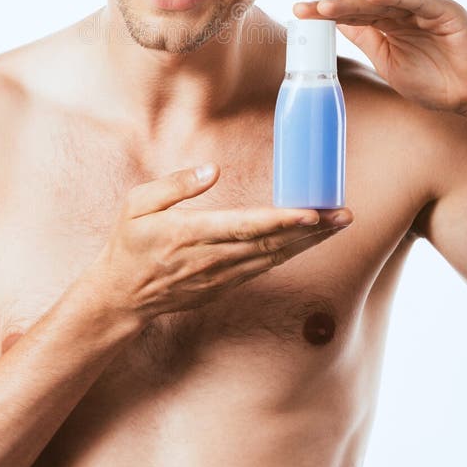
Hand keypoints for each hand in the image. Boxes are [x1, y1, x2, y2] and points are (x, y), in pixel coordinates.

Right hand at [92, 163, 352, 323]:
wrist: (121, 295)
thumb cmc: (129, 243)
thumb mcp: (137, 204)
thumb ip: (176, 185)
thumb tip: (213, 171)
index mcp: (189, 234)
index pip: (244, 226)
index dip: (281, 221)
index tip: (310, 213)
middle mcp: (211, 258)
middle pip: (270, 243)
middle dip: (311, 230)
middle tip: (344, 215)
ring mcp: (220, 276)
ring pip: (273, 257)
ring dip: (308, 242)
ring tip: (337, 224)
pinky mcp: (224, 285)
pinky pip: (264, 267)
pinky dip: (290, 253)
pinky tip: (309, 241)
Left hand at [293, 0, 466, 113]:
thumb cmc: (437, 83)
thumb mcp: (389, 63)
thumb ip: (367, 40)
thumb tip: (336, 24)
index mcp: (389, 23)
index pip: (352, 14)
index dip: (325, 14)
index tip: (298, 15)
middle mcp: (403, 11)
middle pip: (360, 4)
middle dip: (330, 6)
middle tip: (302, 8)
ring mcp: (422, 7)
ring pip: (382, 0)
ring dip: (352, 1)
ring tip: (325, 5)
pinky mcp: (442, 9)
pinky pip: (412, 0)